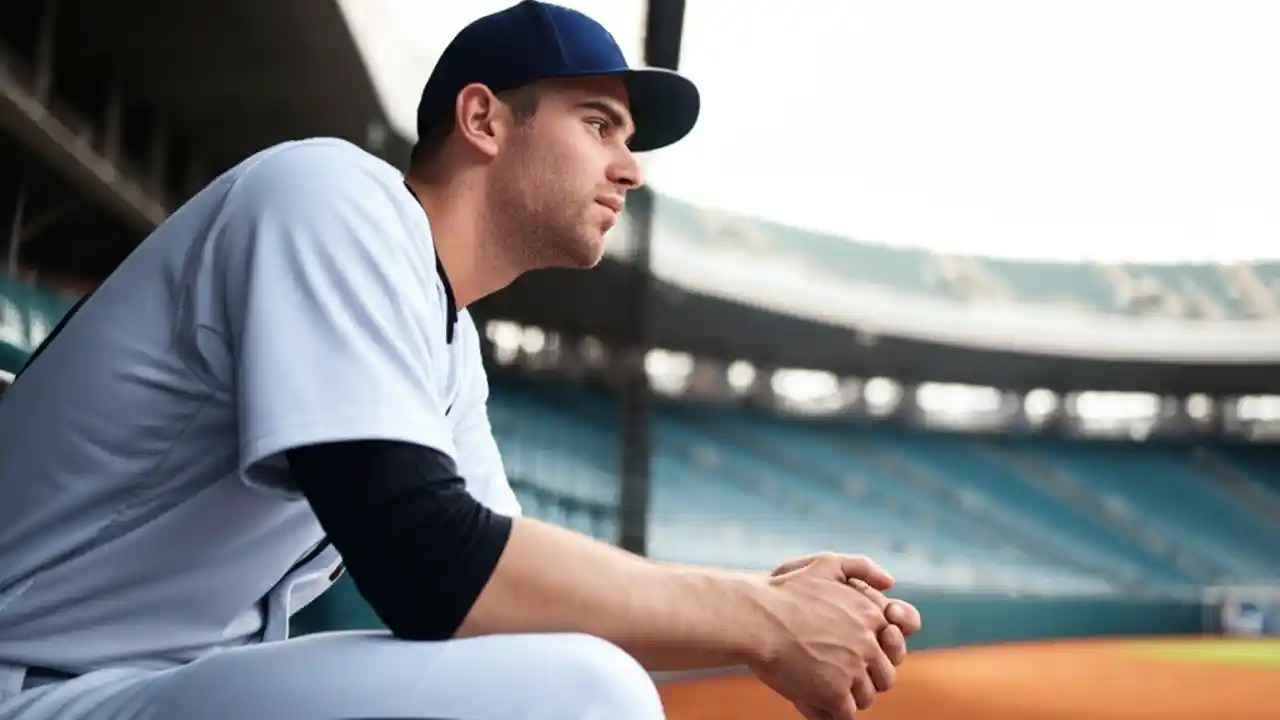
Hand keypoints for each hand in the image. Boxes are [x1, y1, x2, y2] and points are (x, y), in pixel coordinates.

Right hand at [748, 553, 898, 719]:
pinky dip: (831, 711)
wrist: (756, 618)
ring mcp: (854, 669)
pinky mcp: (835, 693)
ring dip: (847, 696)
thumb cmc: (785, 591)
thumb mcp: (826, 563)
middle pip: (884, 676)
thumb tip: (891, 583)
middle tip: (835, 673)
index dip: (875, 653)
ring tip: (821, 685)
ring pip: (867, 697)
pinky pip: (846, 713)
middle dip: (864, 679)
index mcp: (871, 614)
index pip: (894, 645)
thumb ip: (862, 567)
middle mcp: (869, 642)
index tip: (853, 654)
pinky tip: (813, 698)